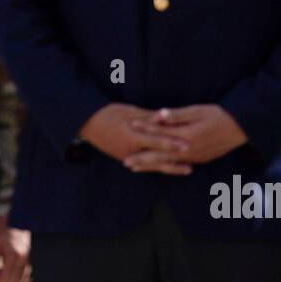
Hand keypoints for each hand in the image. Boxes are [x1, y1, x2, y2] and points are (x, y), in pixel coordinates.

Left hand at [0, 214, 30, 281]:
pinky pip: (27, 276)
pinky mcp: (31, 258)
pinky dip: (18, 278)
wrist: (15, 216)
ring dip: (10, 281)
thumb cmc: (1, 228)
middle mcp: (24, 259)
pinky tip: (8, 271)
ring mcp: (30, 259)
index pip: (5, 279)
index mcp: (14, 255)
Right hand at [78, 104, 192, 166]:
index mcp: (133, 136)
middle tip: (193, 165)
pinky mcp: (124, 158)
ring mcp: (127, 156)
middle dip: (176, 161)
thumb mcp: (129, 112)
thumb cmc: (108, 113)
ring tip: (187, 169)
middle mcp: (131, 150)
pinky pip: (145, 164)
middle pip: (157, 157)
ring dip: (170, 167)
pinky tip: (170, 167)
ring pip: (153, 165)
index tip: (188, 145)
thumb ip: (149, 117)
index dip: (173, 143)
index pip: (157, 141)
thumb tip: (166, 117)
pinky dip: (158, 166)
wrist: (88, 124)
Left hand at [124, 105, 247, 174]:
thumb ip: (177, 115)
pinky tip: (156, 168)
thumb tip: (159, 115)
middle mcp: (189, 151)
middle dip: (142, 159)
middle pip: (160, 156)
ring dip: (150, 166)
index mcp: (187, 136)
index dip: (144, 130)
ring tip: (134, 168)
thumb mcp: (198, 110)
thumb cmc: (219, 115)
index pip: (160, 134)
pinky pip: (177, 165)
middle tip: (125, 162)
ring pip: (167, 164)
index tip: (130, 128)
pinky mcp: (198, 160)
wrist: (240, 129)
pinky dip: (164, 167)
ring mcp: (194, 158)